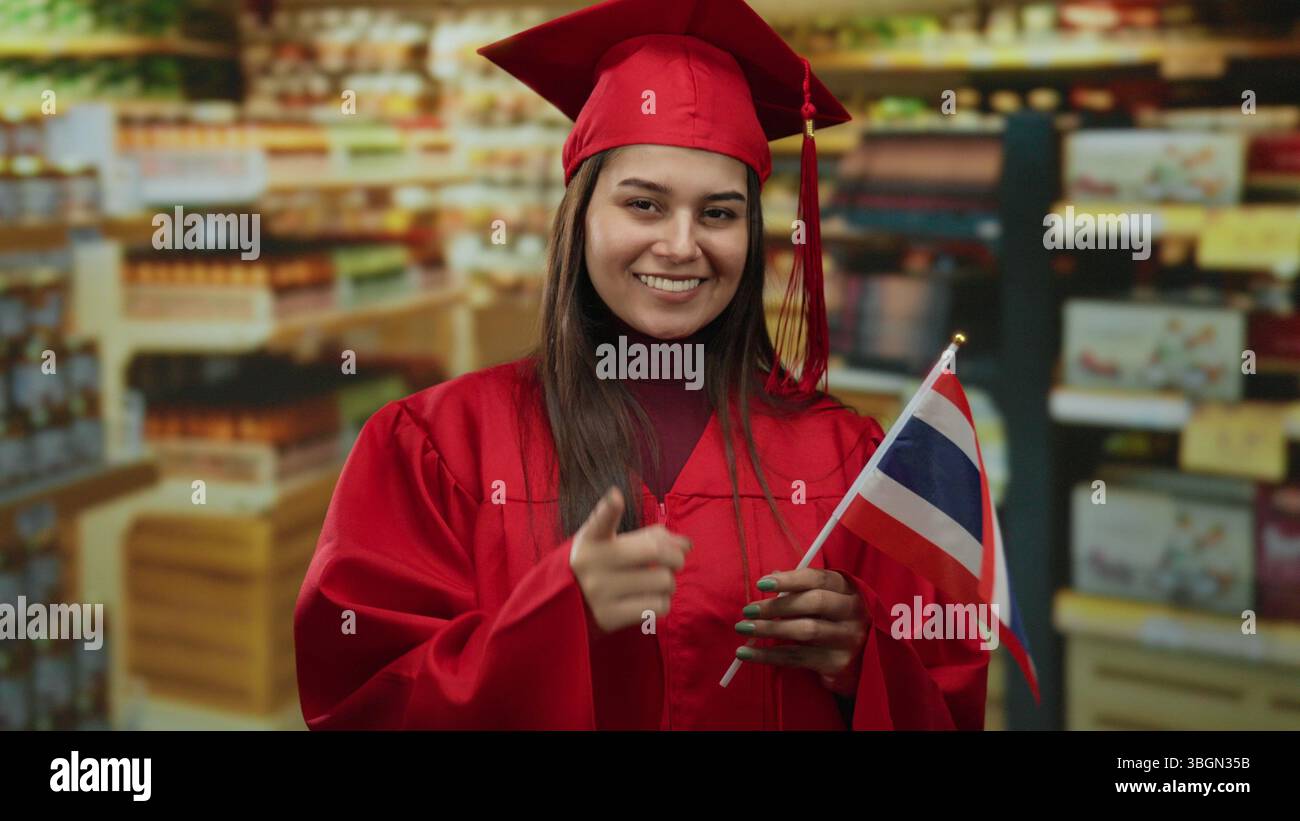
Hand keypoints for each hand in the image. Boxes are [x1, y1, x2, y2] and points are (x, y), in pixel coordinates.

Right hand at [570, 486, 692, 633]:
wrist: (572, 603)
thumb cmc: (604, 565)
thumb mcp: (616, 543)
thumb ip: (652, 536)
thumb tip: (687, 545)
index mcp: (593, 539)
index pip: (601, 522)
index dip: (609, 509)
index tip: (616, 497)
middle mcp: (593, 564)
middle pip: (656, 552)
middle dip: (676, 556)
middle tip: (674, 561)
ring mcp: (600, 592)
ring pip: (664, 581)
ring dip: (669, 583)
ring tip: (655, 582)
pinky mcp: (609, 617)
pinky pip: (659, 606)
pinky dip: (662, 602)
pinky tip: (648, 599)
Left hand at [734, 569, 867, 696]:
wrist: (857, 660)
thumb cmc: (831, 620)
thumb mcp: (822, 600)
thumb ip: (798, 589)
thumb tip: (769, 578)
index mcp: (847, 589)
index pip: (817, 578)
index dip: (789, 579)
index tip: (761, 583)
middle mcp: (852, 612)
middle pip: (814, 602)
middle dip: (777, 605)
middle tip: (748, 610)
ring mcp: (847, 638)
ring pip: (806, 630)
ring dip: (770, 629)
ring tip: (744, 628)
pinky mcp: (837, 663)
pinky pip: (797, 658)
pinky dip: (768, 655)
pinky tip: (746, 654)